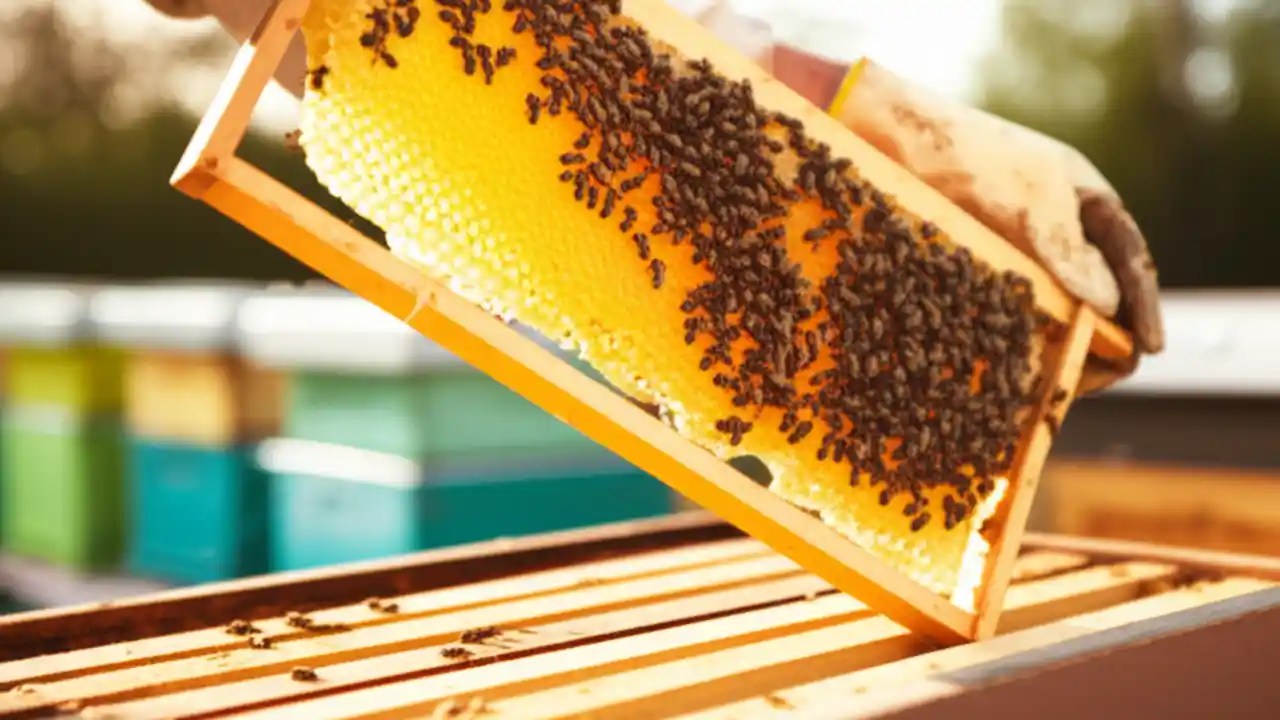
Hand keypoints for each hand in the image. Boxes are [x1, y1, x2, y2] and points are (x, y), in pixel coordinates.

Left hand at [829, 60, 1162, 381]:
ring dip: (1058, 341)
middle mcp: (1052, 227)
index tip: (1152, 348)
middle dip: (1105, 332)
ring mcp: (1012, 248)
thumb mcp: (1028, 201)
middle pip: (1094, 289)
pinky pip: (1002, 310)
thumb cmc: (967, 158)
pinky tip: (1010, 365)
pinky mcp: (971, 268)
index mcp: (1081, 199)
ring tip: (1062, 380)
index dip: (1144, 304)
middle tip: (1107, 375)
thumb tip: (1109, 307)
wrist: (886, 138)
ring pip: (1049, 306)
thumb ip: (1068, 252)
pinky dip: (1010, 338)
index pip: (1128, 257)